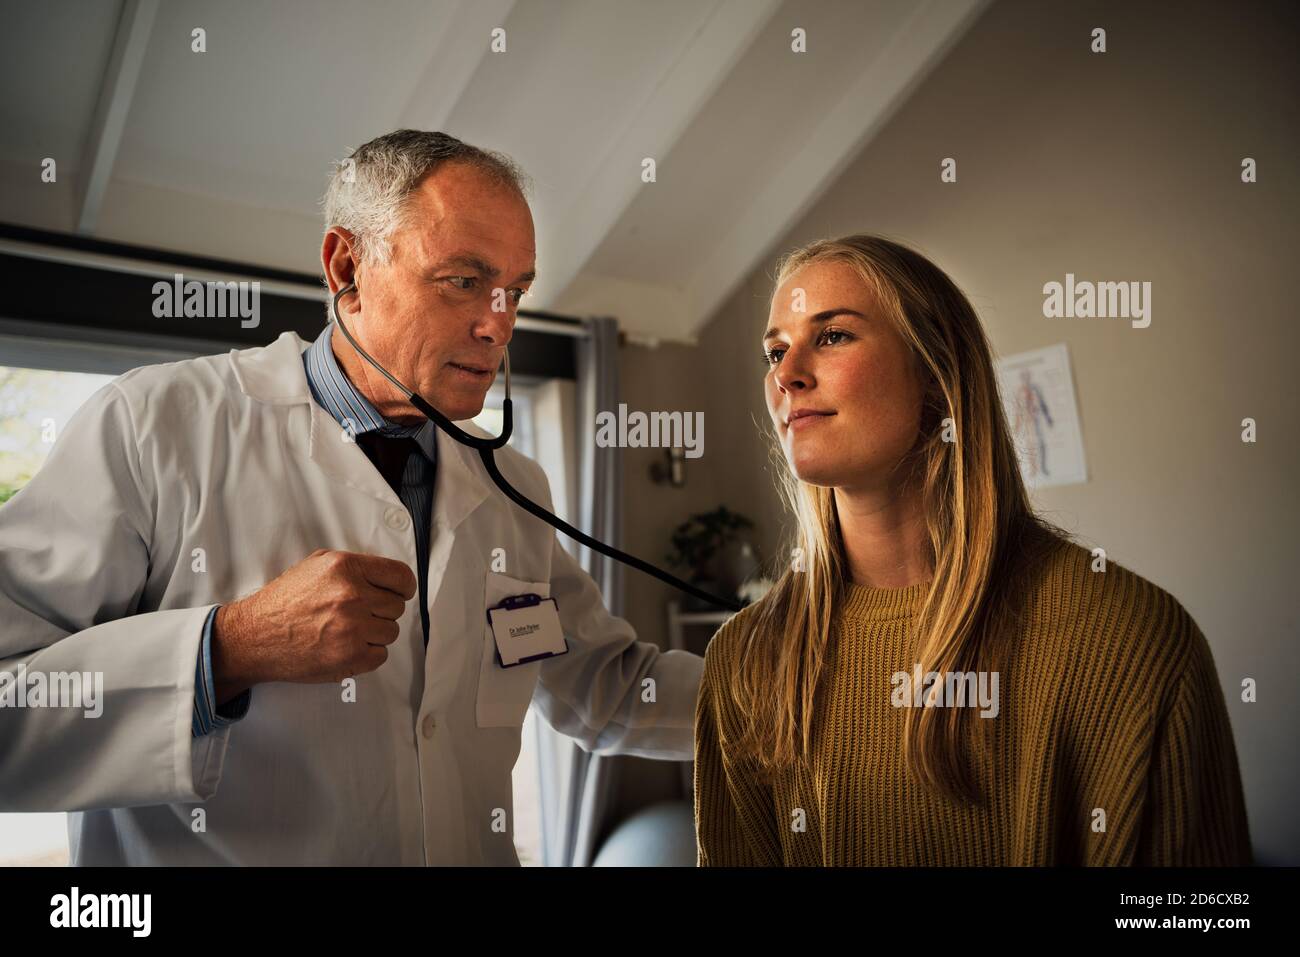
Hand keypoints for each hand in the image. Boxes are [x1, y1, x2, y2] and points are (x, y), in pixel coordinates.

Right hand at [211, 549, 416, 702]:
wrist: (254, 636)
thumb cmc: (283, 602)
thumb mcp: (317, 565)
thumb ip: (354, 566)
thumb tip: (384, 576)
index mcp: (346, 568)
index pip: (401, 576)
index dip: (403, 587)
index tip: (400, 593)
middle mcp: (352, 596)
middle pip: (396, 607)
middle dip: (380, 611)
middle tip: (358, 614)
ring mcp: (353, 628)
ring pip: (390, 632)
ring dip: (374, 633)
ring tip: (347, 630)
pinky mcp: (351, 657)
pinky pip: (381, 655)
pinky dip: (368, 653)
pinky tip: (346, 645)